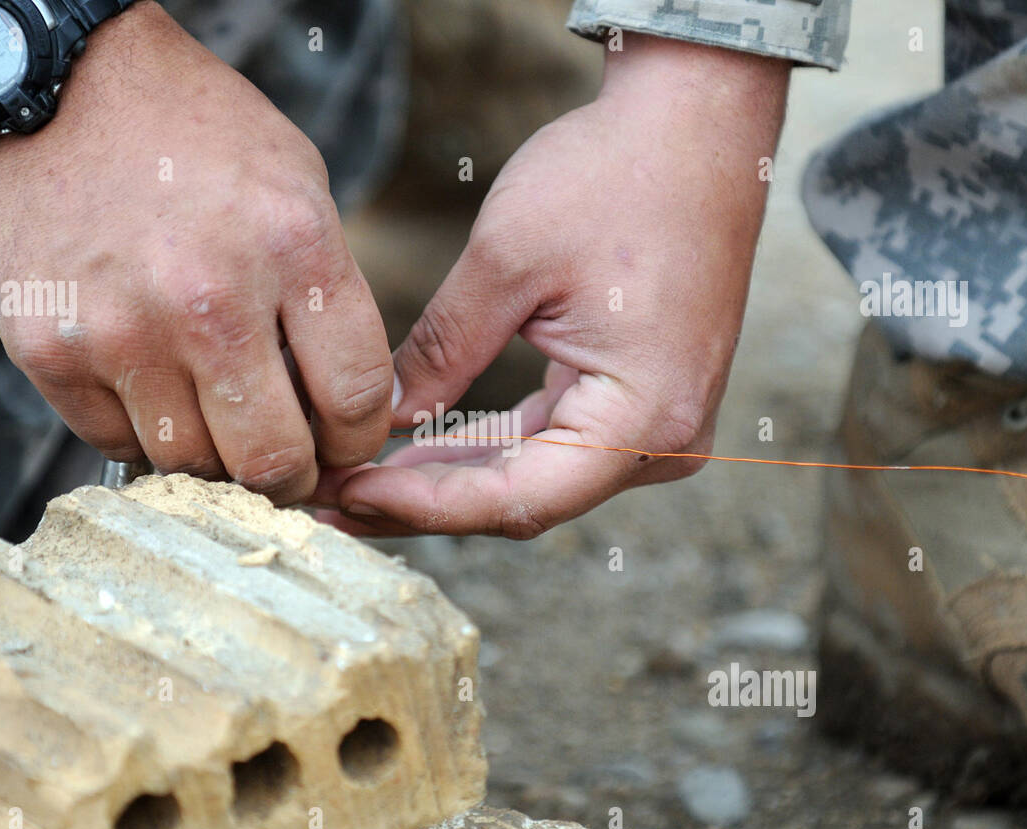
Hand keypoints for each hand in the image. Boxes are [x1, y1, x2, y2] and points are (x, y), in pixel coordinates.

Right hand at [0, 0, 391, 502]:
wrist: (58, 86)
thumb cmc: (193, 136)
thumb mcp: (299, 186)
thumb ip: (330, 296)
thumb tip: (357, 404)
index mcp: (291, 247)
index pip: (356, 396)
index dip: (359, 438)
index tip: (346, 441)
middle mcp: (209, 300)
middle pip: (273, 458)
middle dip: (293, 477)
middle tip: (289, 464)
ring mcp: (123, 332)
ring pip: (192, 465)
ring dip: (215, 460)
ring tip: (216, 420)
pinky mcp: (50, 352)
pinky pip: (115, 444)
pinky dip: (143, 434)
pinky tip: (152, 390)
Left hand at [313, 34, 789, 535]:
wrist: (695, 124)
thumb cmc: (616, 177)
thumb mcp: (508, 262)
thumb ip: (442, 351)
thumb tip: (380, 415)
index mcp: (644, 417)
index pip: (517, 499)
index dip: (422, 505)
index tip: (344, 495)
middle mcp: (664, 442)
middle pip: (524, 501)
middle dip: (423, 502)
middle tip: (331, 500)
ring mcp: (658, 426)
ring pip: (534, 480)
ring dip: (449, 481)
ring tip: (358, 481)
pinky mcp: (640, 403)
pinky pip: (554, 445)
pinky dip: (488, 449)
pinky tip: (418, 451)